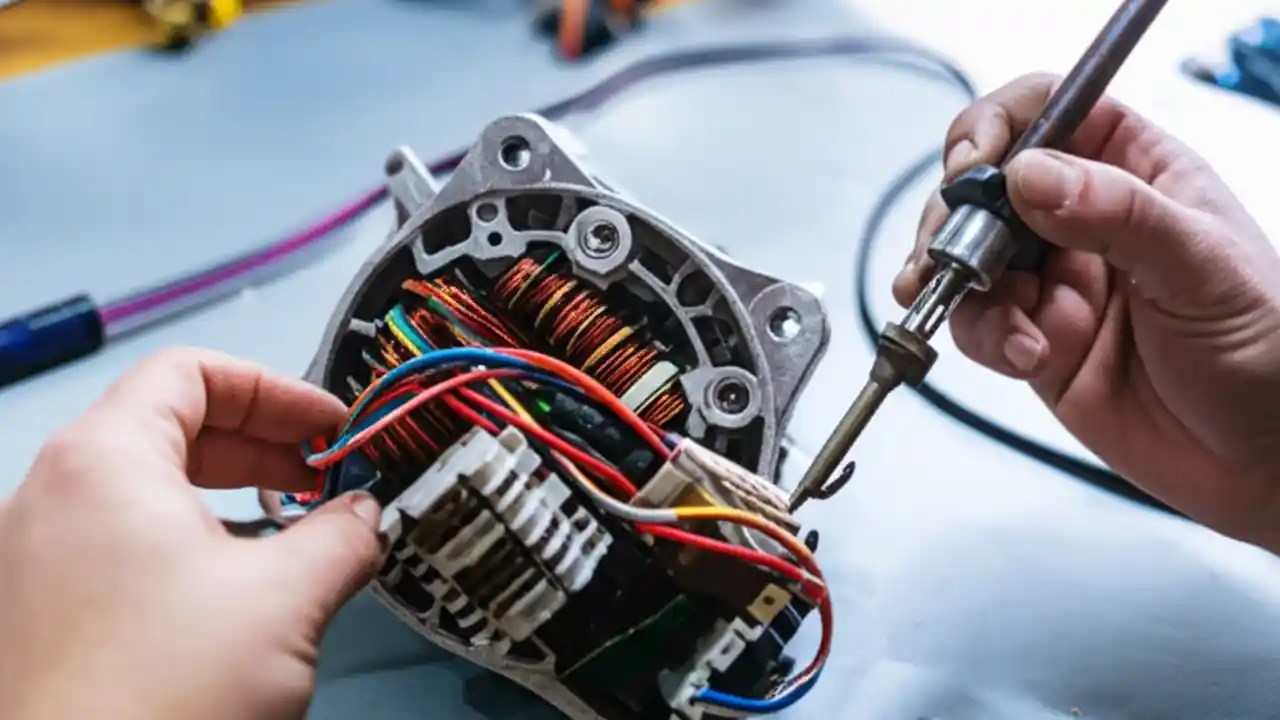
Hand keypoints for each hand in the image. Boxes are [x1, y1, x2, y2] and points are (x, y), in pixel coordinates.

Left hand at [0, 348, 383, 718]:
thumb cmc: (155, 699)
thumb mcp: (285, 598)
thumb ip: (341, 537)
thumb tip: (365, 520)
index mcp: (103, 461)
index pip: (191, 372)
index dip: (275, 389)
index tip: (327, 425)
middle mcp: (53, 496)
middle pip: (168, 424)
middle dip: (261, 445)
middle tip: (323, 474)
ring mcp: (37, 557)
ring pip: (146, 487)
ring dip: (230, 494)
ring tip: (292, 531)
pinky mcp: (41, 612)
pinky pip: (122, 542)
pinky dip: (190, 541)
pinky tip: (240, 585)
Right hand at [895, 73, 1279, 551]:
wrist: (1263, 462)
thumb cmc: (1270, 356)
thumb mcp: (1201, 268)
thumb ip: (1116, 215)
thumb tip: (1029, 176)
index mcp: (1136, 173)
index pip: (1048, 111)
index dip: (999, 125)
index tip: (975, 165)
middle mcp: (1086, 221)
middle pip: (986, 184)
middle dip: (958, 214)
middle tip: (959, 251)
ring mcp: (1055, 282)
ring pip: (966, 257)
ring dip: (959, 283)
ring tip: (994, 315)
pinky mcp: (1033, 340)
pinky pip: (976, 323)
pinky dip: (982, 337)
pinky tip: (1024, 355)